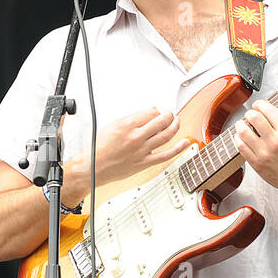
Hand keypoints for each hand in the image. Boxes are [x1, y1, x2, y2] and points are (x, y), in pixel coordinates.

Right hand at [77, 108, 191, 187]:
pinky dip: (179, 148)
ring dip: (175, 125)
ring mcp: (142, 151)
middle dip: (168, 114)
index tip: (156, 111)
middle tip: (169, 113)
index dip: (156, 110)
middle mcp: (136, 137)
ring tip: (176, 121)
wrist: (92, 168)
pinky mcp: (145, 163)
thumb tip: (147, 114)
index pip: (151, 112)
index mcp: (127, 125)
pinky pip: (166, 155)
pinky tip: (185, 142)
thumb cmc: (98, 148)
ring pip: (167, 135)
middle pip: (162, 121)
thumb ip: (131, 119)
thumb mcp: (112, 125)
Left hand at [234, 100, 277, 206]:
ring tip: (243, 124)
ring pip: (243, 131)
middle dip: (250, 112)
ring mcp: (264, 153)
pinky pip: (240, 147)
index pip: (269, 110)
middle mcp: (275, 142)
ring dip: (241, 124)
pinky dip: (238, 139)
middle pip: (254, 118)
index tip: (259, 105)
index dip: (261, 104)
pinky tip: (241, 137)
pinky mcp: (256, 163)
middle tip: (251, 114)